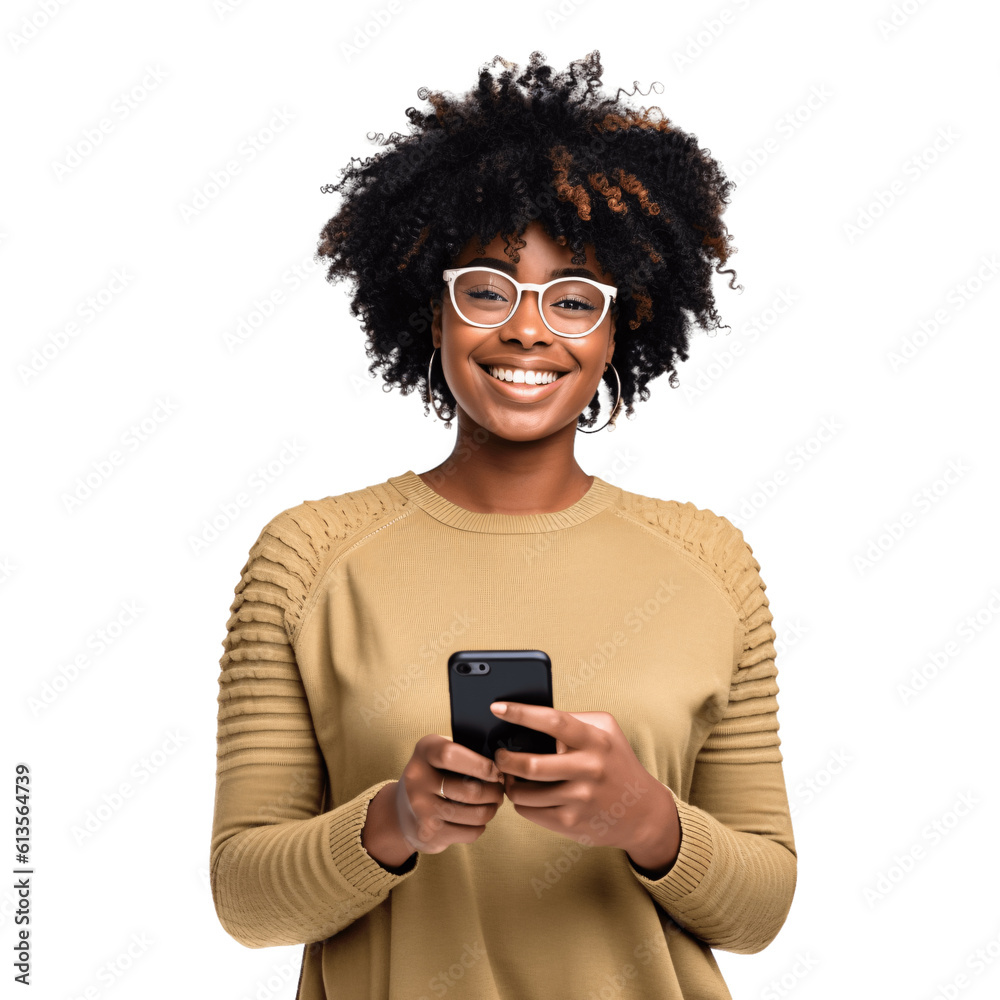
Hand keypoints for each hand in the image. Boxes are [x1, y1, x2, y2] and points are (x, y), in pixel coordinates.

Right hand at [392, 733, 504, 855]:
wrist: (401, 812)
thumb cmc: (434, 774)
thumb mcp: (439, 753)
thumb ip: (465, 750)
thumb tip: (503, 761)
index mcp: (424, 751)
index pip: (451, 755)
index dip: (481, 764)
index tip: (496, 770)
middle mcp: (418, 779)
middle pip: (471, 791)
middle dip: (496, 791)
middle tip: (501, 789)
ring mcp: (421, 809)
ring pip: (476, 814)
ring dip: (492, 809)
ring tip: (493, 803)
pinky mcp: (428, 833)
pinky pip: (470, 832)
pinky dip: (480, 826)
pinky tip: (477, 819)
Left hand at [490, 702, 679, 867]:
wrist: (643, 813)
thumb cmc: (617, 763)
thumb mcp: (606, 731)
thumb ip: (575, 719)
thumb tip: (533, 716)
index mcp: (595, 741)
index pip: (553, 722)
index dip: (521, 713)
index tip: (497, 707)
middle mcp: (588, 770)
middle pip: (531, 765)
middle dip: (505, 760)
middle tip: (498, 755)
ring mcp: (579, 800)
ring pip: (524, 793)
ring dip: (509, 784)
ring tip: (509, 776)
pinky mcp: (571, 823)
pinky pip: (530, 812)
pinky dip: (521, 802)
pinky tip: (525, 794)